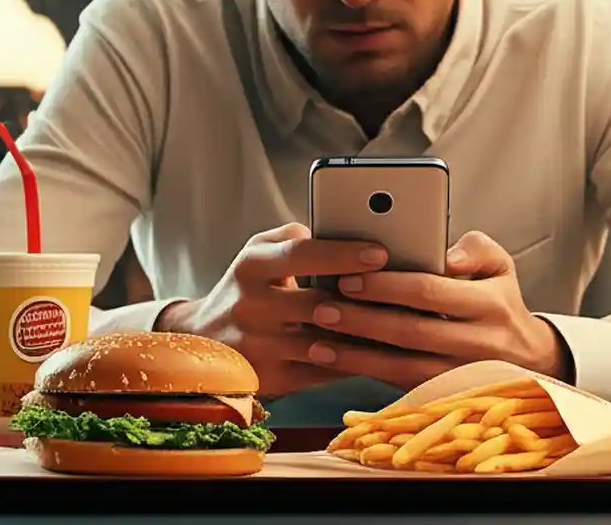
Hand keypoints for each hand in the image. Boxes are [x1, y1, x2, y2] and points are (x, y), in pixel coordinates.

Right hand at [155, 222, 388, 398]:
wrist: (202, 342)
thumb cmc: (245, 288)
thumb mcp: (257, 252)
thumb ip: (294, 237)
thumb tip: (339, 231)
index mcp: (252, 266)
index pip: (300, 254)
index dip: (343, 253)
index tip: (380, 253)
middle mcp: (251, 306)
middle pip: (319, 304)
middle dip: (365, 300)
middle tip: (407, 293)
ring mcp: (259, 347)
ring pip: (326, 343)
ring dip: (366, 336)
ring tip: (403, 322)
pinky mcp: (271, 379)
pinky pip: (324, 373)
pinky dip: (355, 362)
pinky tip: (380, 352)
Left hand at [304, 231, 572, 390]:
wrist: (529, 358)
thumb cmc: (499, 300)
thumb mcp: (500, 266)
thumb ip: (475, 248)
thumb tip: (447, 255)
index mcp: (491, 304)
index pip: (431, 292)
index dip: (387, 286)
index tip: (349, 276)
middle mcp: (480, 343)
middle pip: (411, 332)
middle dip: (362, 320)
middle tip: (321, 307)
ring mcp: (463, 375)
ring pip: (402, 368)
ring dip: (356, 356)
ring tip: (318, 342)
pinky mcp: (446, 396)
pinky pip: (400, 386)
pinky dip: (365, 374)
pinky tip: (334, 364)